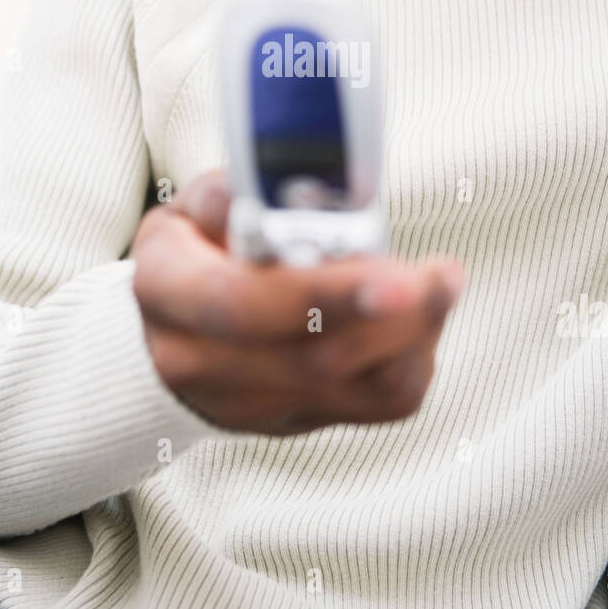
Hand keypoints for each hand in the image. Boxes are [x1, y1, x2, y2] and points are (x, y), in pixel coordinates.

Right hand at [129, 170, 464, 436]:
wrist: (172, 330)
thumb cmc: (194, 251)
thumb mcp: (191, 205)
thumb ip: (233, 193)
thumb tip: (280, 186)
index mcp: (167, 292)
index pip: (242, 306)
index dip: (321, 296)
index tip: (394, 277)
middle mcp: (197, 362)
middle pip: (310, 357)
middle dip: (392, 317)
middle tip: (440, 275)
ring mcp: (248, 406)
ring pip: (359, 388)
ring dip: (416, 333)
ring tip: (437, 282)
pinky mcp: (298, 422)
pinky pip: (381, 405)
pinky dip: (416, 356)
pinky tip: (422, 314)